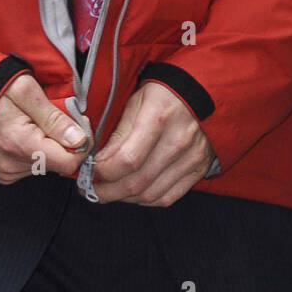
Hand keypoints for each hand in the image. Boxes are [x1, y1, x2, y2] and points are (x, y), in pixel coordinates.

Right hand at [0, 74, 92, 184]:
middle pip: (58, 163)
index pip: (69, 162)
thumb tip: (79, 139)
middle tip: (51, 115)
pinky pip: (31, 167)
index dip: (81, 141)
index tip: (77, 121)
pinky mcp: (2, 175)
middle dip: (63, 140)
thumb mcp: (26, 90)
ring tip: (32, 122)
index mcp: (21, 144)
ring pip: (46, 165)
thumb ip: (54, 116)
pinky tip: (23, 133)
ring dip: (48, 145)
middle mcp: (12, 165)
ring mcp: (6, 172)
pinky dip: (34, 151)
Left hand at [91, 81, 214, 206]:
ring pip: (151, 194)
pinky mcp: (198, 169)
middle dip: (108, 191)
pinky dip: (146, 200)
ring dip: (125, 199)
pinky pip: (168, 197)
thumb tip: (99, 162)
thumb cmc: (164, 93)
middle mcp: (178, 141)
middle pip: (137, 182)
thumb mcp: (136, 101)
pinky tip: (133, 194)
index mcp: (159, 117)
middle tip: (92, 189)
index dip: (104, 171)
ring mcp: (191, 158)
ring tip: (109, 192)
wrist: (201, 92)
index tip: (90, 170)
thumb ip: (119, 134)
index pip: (127, 159)